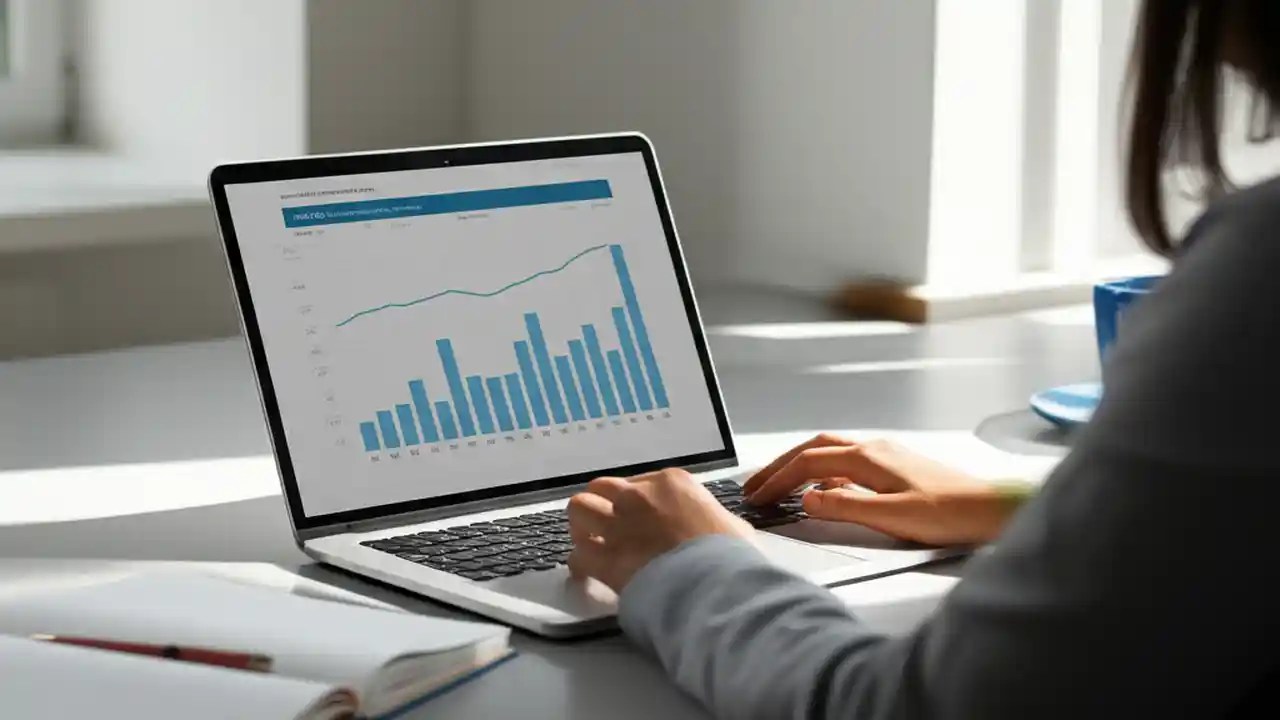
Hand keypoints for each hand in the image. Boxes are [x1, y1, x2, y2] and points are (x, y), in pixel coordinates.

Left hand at [567, 468, 752, 593]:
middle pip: (601, 488)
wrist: (715, 585)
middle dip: (601, 506)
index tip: (639, 518)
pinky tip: (588, 573)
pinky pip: (578, 554)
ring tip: (589, 541)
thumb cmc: (732, 556)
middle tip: (607, 526)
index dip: (635, 501)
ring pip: (579, 509)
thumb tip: (715, 528)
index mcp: (671, 483)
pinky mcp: (605, 558)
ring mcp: (618, 526)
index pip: (638, 482)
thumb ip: (714, 519)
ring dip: (582, 525)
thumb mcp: (733, 525)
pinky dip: (580, 563)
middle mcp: (638, 497)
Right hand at [743, 434, 1025, 545]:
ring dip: (798, 465)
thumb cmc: (949, 514)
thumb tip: (808, 499)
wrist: (992, 510)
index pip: (807, 464)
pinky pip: (845, 459)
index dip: (777, 480)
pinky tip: (821, 487)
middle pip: (812, 449)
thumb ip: (845, 506)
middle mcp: (873, 449)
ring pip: (828, 451)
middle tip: (754, 487)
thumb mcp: (891, 516)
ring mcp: (885, 455)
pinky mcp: (896, 466)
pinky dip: (821, 469)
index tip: (756, 497)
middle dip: (779, 467)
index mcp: (868, 457)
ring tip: (778, 485)